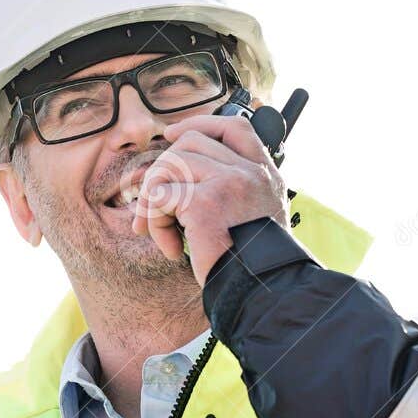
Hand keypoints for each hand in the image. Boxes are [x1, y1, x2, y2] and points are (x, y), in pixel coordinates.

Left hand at [129, 114, 291, 285]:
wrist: (262, 293)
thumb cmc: (251, 265)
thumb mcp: (252, 218)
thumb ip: (230, 190)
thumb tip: (176, 172)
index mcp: (265, 174)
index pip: (233, 127)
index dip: (199, 124)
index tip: (173, 135)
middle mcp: (250, 173)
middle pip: (191, 143)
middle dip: (162, 171)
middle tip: (152, 208)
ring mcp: (229, 183)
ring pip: (169, 165)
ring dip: (152, 199)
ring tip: (160, 230)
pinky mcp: (205, 203)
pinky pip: (159, 197)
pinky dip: (154, 223)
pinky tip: (172, 248)